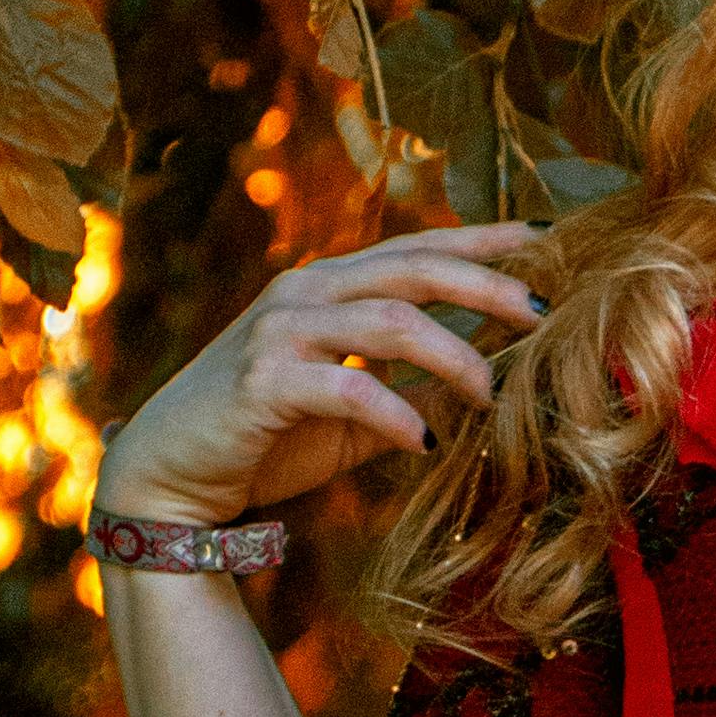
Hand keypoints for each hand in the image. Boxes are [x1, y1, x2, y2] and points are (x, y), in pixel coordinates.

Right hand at [101, 218, 547, 527]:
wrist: (170, 476)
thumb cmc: (265, 440)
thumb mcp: (350, 416)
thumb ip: (406, 393)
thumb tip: (481, 393)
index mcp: (329, 287)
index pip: (417, 249)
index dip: (482, 241)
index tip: (545, 240)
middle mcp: (306, 293)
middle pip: (414, 270)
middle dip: (487, 288)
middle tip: (544, 315)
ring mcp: (281, 330)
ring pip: (391, 322)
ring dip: (454, 357)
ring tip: (492, 395)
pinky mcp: (263, 380)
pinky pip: (349, 387)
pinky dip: (398, 413)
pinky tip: (428, 443)